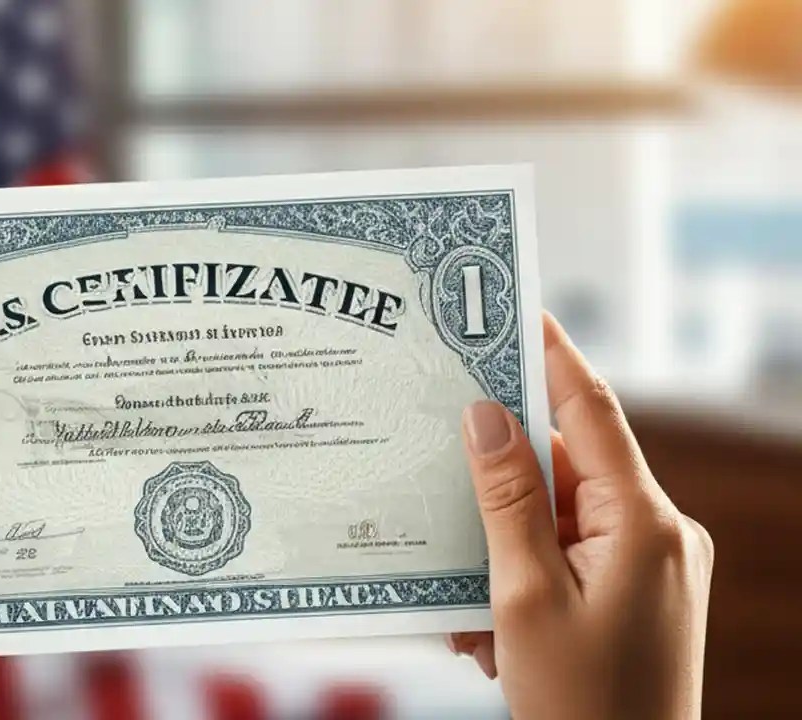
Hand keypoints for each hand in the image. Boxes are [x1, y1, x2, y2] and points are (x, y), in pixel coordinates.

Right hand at [448, 313, 713, 718]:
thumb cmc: (577, 704)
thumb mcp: (524, 596)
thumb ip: (506, 497)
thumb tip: (485, 415)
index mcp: (646, 524)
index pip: (593, 411)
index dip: (551, 355)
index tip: (514, 307)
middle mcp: (659, 535)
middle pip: (569, 466)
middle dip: (500, 479)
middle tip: (438, 463)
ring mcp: (651, 568)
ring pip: (561, 517)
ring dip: (504, 544)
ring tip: (466, 600)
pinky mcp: (634, 597)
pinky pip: (569, 557)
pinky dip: (523, 574)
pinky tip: (486, 624)